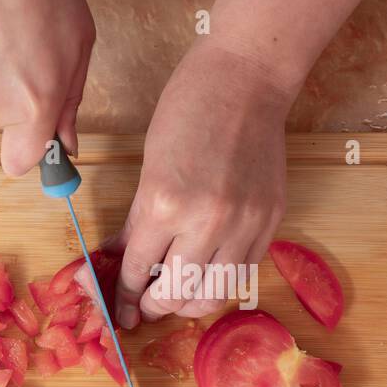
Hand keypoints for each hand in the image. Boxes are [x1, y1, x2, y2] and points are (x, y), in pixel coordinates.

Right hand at [0, 0, 94, 174]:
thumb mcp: (78, 41)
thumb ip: (71, 99)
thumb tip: (66, 140)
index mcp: (34, 103)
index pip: (21, 165)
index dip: (37, 153)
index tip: (51, 139)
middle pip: (11, 125)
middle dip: (29, 101)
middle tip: (43, 53)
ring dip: (5, 74)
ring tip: (15, 26)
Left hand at [88, 40, 293, 328]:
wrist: (247, 80)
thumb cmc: (190, 109)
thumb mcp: (149, 165)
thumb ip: (138, 219)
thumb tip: (118, 256)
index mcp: (164, 204)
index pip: (135, 271)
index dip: (122, 294)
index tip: (117, 305)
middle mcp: (206, 223)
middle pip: (174, 296)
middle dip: (152, 306)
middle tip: (142, 305)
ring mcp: (243, 226)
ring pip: (212, 295)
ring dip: (188, 302)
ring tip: (175, 295)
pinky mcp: (269, 223)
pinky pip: (242, 274)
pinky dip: (220, 282)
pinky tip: (206, 273)